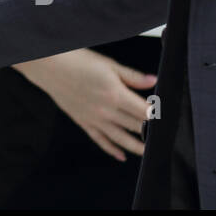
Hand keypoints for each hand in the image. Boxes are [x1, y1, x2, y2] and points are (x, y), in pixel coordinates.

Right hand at [14, 48, 155, 160]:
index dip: (157, 117)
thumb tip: (153, 81)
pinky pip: (100, 140)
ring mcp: (94, 118)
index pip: (144, 112)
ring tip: (148, 152)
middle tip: (162, 138)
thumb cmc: (76, 60)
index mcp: (116, 94)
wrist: (49, 66)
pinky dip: (111, 149)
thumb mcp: (108, 64)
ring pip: (121, 138)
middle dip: (150, 133)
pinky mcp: (83, 122)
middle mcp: (107, 110)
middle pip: (135, 126)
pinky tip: (121, 156)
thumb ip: (132, 76)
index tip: (166, 120)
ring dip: (136, 147)